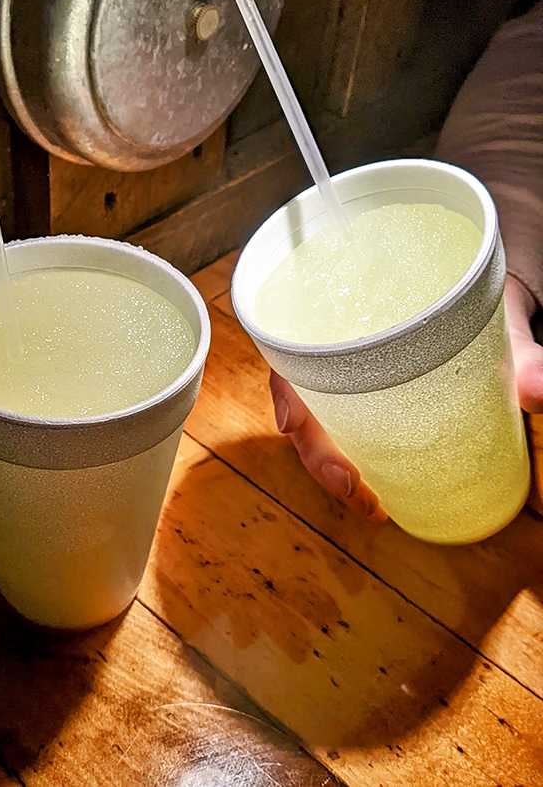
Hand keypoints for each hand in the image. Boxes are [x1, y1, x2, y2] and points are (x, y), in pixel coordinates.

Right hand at [270, 277, 542, 520]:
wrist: (493, 301)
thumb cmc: (481, 301)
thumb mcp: (500, 318)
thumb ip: (524, 352)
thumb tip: (539, 394)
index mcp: (350, 314)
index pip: (296, 345)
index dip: (285, 386)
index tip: (292, 423)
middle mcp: (339, 348)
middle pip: (302, 397)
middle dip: (315, 447)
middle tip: (350, 484)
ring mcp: (351, 378)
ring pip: (317, 421)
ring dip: (330, 465)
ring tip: (367, 501)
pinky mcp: (371, 399)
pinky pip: (343, 430)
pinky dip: (350, 463)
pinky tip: (375, 492)